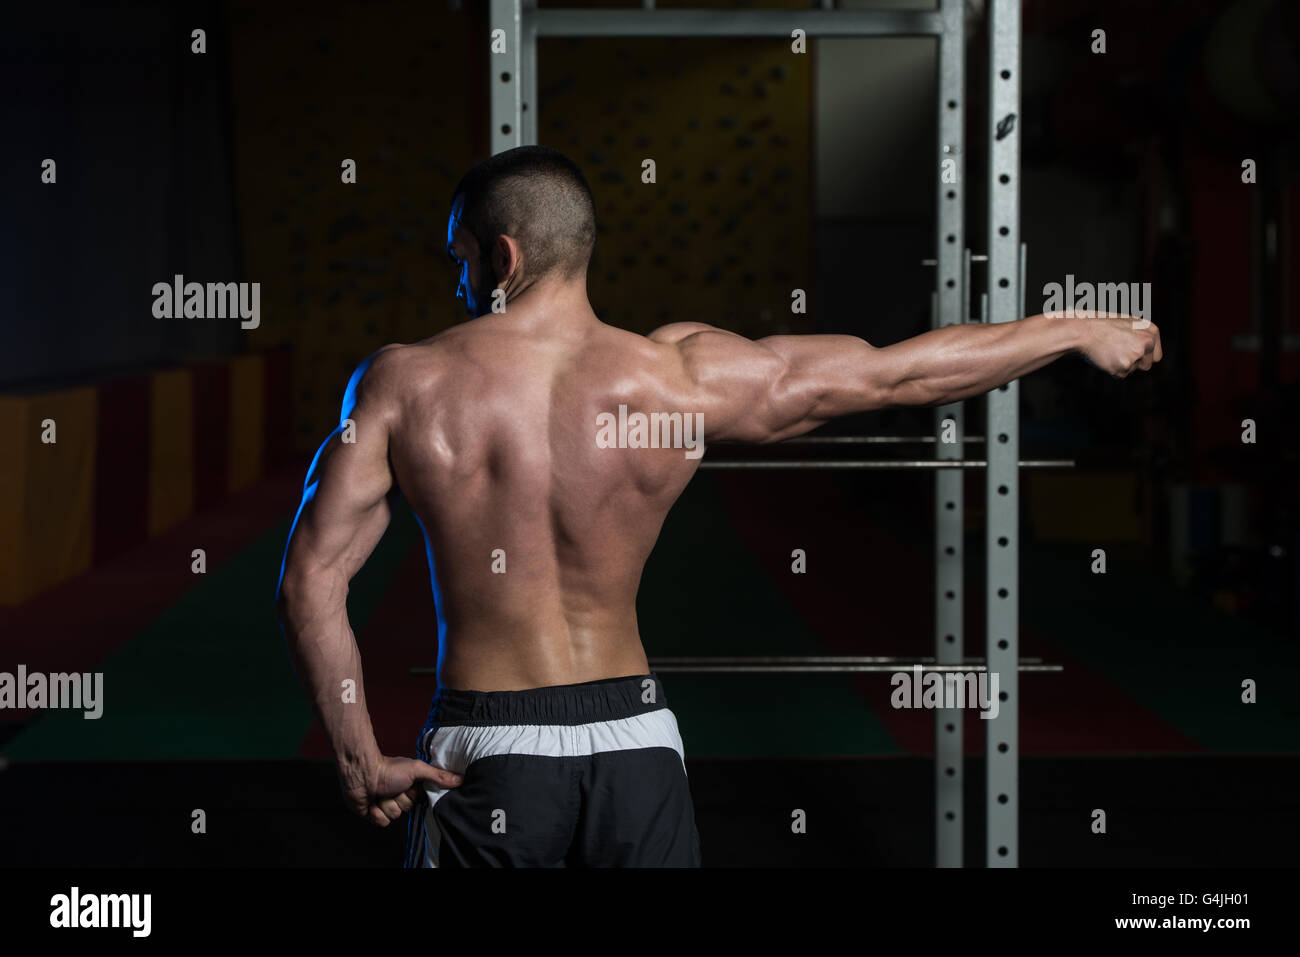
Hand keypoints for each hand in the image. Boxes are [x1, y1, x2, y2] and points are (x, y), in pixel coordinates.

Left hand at [337, 754, 462, 827]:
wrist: (362, 774)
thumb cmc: (388, 768)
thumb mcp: (417, 770)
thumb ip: (438, 776)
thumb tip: (461, 779)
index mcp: (411, 787)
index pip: (421, 801)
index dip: (415, 796)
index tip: (410, 787)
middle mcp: (400, 796)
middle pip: (407, 809)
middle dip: (399, 800)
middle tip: (393, 788)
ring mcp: (387, 805)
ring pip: (394, 816)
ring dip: (386, 804)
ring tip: (380, 793)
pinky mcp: (375, 814)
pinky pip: (382, 822)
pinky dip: (376, 813)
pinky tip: (372, 802)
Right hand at [1078, 313, 1162, 378]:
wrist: (1084, 331)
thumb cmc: (1103, 326)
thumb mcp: (1128, 325)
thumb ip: (1141, 337)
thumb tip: (1146, 353)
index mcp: (1151, 331)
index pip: (1156, 356)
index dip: (1145, 358)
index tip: (1134, 356)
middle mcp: (1147, 343)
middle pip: (1147, 366)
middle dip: (1135, 364)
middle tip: (1119, 353)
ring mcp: (1136, 355)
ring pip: (1132, 370)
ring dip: (1122, 365)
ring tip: (1109, 351)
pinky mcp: (1124, 366)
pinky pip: (1121, 375)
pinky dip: (1112, 370)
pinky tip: (1105, 357)